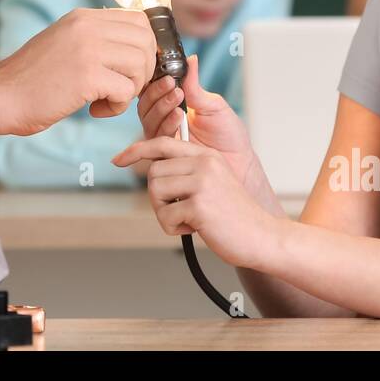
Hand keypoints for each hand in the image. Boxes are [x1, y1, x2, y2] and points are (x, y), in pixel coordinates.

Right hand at [0, 7, 155, 136]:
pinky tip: (94, 110)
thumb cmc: (31, 80)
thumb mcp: (64, 43)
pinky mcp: (86, 76)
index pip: (138, 21)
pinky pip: (125, 91)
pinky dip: (116, 107)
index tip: (130, 70)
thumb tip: (136, 48)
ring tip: (105, 100)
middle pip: (146, 42)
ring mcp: (87, 49)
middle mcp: (87, 26)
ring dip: (129, 90)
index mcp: (83, 17)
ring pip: (140, 65)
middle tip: (121, 88)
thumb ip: (94, 39)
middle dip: (142, 71)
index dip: (144, 49)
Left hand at [112, 137, 279, 270]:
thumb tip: (152, 171)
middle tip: (178, 211)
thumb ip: (187, 172)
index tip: (117, 160)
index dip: (136, 151)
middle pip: (153, 173)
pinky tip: (197, 228)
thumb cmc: (234, 215)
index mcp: (206, 154)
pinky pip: (166, 216)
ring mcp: (202, 182)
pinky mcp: (199, 205)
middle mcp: (203, 163)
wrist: (262, 236)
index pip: (161, 144)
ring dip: (165, 213)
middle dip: (158, 197)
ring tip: (189, 219)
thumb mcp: (213, 182)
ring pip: (155, 193)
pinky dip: (175, 228)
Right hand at [135, 53, 256, 185]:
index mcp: (173, 107)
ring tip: (179, 99)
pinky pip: (156, 140)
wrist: (239, 163)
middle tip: (173, 86)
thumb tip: (191, 59)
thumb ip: (196, 86)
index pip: (153, 92)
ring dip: (161, 107)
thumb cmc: (228, 135)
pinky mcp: (165, 156)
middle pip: (145, 106)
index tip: (168, 75)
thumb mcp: (213, 105)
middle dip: (157, 94)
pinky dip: (166, 125)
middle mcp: (164, 123)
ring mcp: (164, 140)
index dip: (156, 83)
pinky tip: (178, 117)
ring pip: (148, 121)